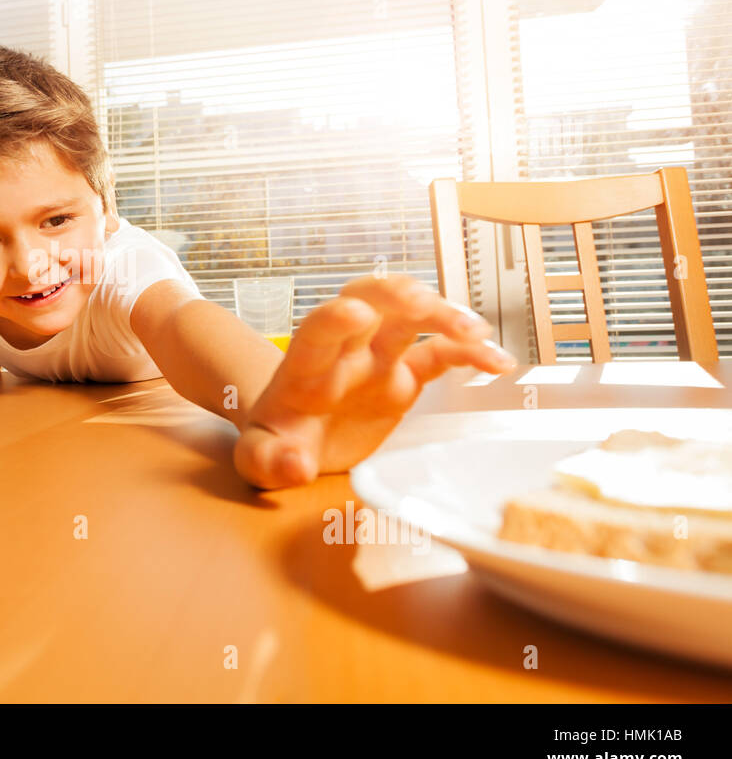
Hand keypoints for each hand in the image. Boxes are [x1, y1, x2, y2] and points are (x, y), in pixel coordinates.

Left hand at [233, 274, 517, 489]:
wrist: (289, 440)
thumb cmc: (273, 442)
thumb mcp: (258, 458)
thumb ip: (269, 460)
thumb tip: (295, 464)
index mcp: (304, 369)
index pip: (316, 330)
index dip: (334, 317)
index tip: (355, 312)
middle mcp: (344, 353)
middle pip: (368, 298)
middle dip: (395, 294)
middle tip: (424, 304)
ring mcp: (377, 360)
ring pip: (410, 317)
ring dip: (443, 314)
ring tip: (477, 334)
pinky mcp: (404, 376)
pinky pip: (441, 354)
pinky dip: (469, 353)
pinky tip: (498, 362)